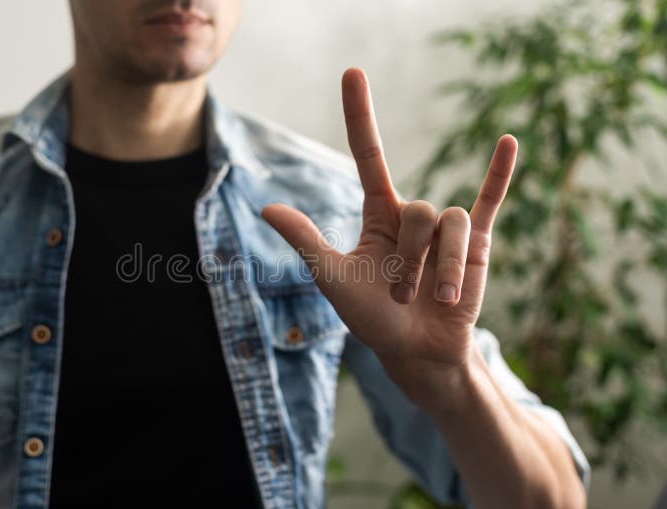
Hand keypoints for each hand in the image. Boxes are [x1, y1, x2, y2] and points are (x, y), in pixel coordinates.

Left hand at [261, 68, 517, 412]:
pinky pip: (487, 203)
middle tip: (400, 296)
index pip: (367, 154)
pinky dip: (498, 175)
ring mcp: (445, 228)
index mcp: (378, 214)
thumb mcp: (334, 279)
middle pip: (416, 210)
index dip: (359, 115)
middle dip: (409, 260)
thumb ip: (307, 241)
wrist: (415, 351)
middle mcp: (412, 215)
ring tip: (436, 299)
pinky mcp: (475, 243)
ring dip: (440, 268)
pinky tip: (508, 142)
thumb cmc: (372, 318)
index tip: (352, 73)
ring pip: (448, 223)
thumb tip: (265, 208)